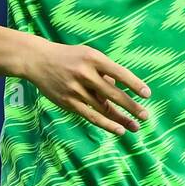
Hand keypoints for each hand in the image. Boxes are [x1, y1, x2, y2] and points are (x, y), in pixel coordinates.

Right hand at [25, 40, 149, 136]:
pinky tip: (119, 130)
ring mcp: (75, 89)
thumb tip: (122, 94)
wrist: (37, 60)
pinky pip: (90, 116)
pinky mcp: (67, 102)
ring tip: (135, 127)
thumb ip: (105, 72)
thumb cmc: (69, 57)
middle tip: (145, 116)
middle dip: (131, 106)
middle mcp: (85, 73)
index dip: (134, 84)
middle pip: (113, 93)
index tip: (147, 95)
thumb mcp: (88, 55)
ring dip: (121, 119)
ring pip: (103, 108)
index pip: (119, 73)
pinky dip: (106, 124)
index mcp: (93, 58)